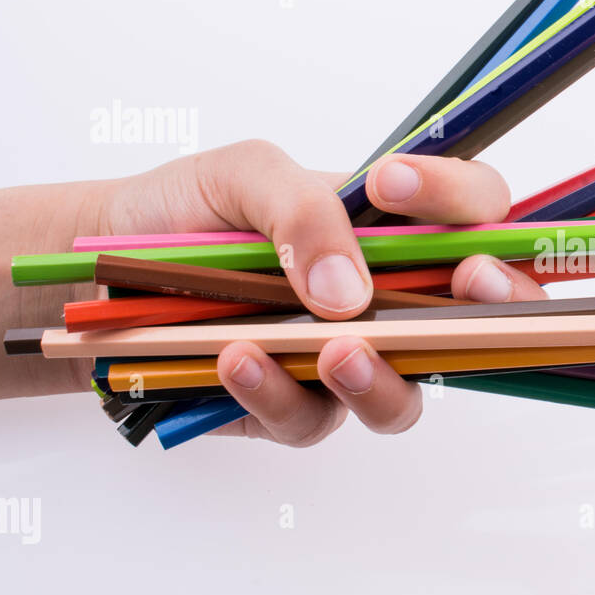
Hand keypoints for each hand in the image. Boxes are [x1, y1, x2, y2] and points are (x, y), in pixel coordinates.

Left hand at [96, 139, 542, 444]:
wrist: (100, 273)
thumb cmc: (185, 214)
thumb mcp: (242, 175)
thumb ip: (303, 209)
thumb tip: (351, 291)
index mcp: (392, 231)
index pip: (474, 213)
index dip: (462, 200)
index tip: (392, 186)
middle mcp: (388, 301)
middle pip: (481, 316)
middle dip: (494, 305)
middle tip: (470, 287)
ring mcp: (348, 360)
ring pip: (408, 393)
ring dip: (382, 375)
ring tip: (335, 349)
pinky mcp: (296, 408)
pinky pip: (312, 419)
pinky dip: (275, 390)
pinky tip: (236, 358)